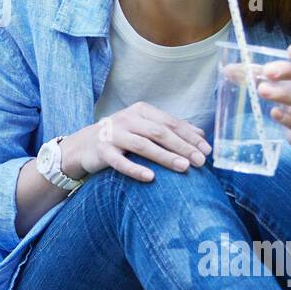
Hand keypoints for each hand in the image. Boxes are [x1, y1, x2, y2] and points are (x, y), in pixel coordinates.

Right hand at [60, 102, 211, 182]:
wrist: (83, 145)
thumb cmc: (121, 137)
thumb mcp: (144, 127)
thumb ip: (169, 129)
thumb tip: (201, 134)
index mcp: (141, 111)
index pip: (170, 123)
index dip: (190, 136)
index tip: (207, 150)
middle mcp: (127, 119)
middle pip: (159, 132)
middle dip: (182, 147)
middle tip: (200, 161)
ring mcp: (113, 134)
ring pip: (143, 145)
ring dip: (165, 157)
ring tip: (184, 167)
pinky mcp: (102, 151)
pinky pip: (120, 162)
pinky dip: (135, 169)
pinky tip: (150, 178)